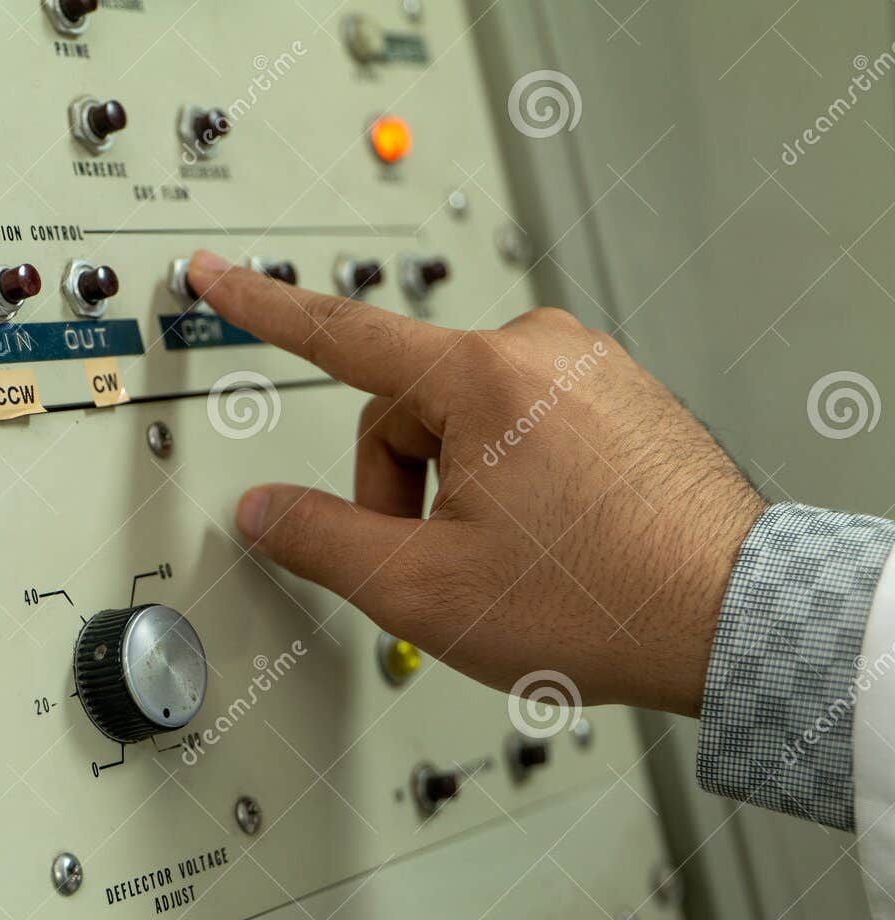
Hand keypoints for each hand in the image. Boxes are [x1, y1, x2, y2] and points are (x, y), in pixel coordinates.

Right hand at [186, 250, 764, 717]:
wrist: (734, 618)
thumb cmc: (600, 599)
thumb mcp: (424, 590)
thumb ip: (321, 540)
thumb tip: (264, 511)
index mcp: (483, 377)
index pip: (339, 333)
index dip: (260, 306)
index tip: (215, 273)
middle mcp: (539, 350)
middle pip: (405, 409)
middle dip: (399, 488)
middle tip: (438, 564)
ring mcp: (588, 369)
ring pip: (463, 421)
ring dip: (455, 488)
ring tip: (508, 559)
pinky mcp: (620, 394)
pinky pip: (522, 424)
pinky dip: (508, 479)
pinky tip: (544, 538)